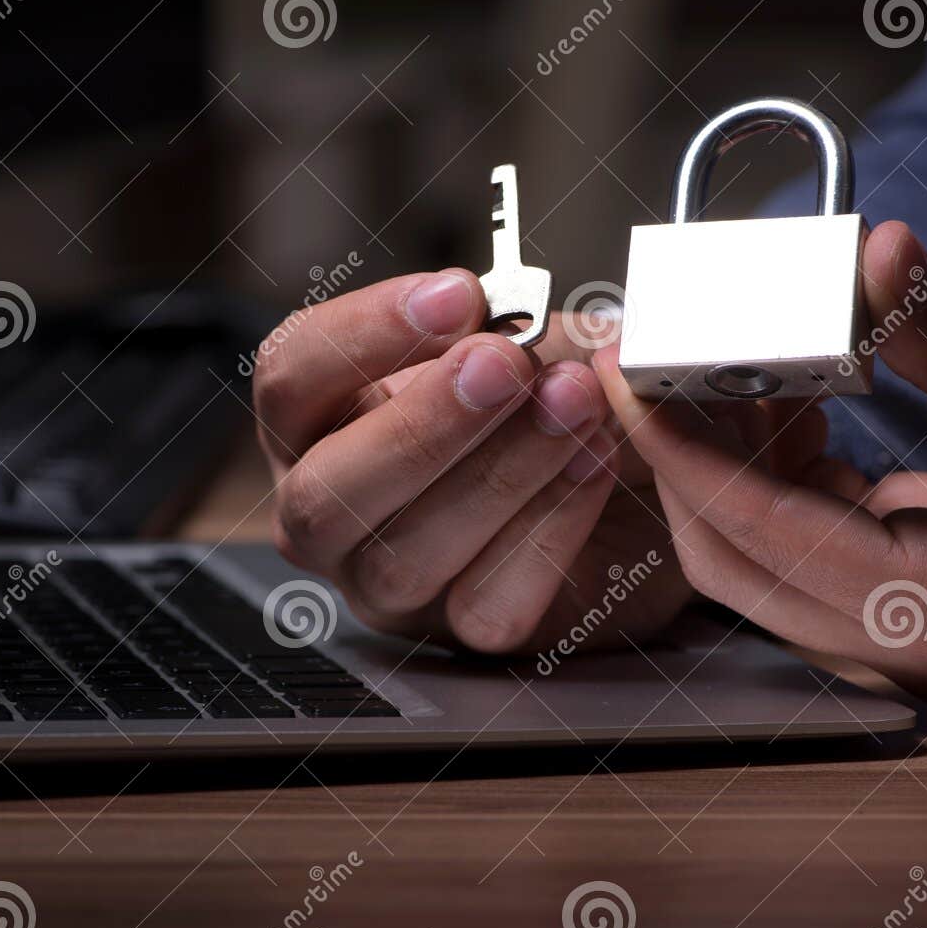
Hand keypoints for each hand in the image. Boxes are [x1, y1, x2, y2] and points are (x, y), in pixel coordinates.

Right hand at [252, 269, 691, 653]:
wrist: (635, 470)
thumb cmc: (548, 391)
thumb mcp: (526, 333)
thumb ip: (507, 322)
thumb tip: (512, 317)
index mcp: (315, 419)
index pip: (291, 376)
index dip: (366, 332)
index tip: (458, 296)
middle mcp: (330, 511)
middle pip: (325, 491)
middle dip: (422, 423)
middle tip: (505, 364)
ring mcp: (386, 583)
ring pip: (405, 557)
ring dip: (500, 471)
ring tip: (572, 402)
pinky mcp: (462, 632)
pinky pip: (488, 604)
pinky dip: (550, 527)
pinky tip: (596, 464)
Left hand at [597, 220, 926, 699]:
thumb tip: (873, 258)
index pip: (758, 529)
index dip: (674, 449)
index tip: (620, 376)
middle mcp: (908, 643)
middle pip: (731, 557)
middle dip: (678, 455)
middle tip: (647, 359)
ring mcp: (903, 637)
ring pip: (756, 557)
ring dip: (728, 462)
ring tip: (727, 361)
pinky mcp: (907, 608)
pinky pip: (803, 547)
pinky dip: (778, 476)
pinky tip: (792, 399)